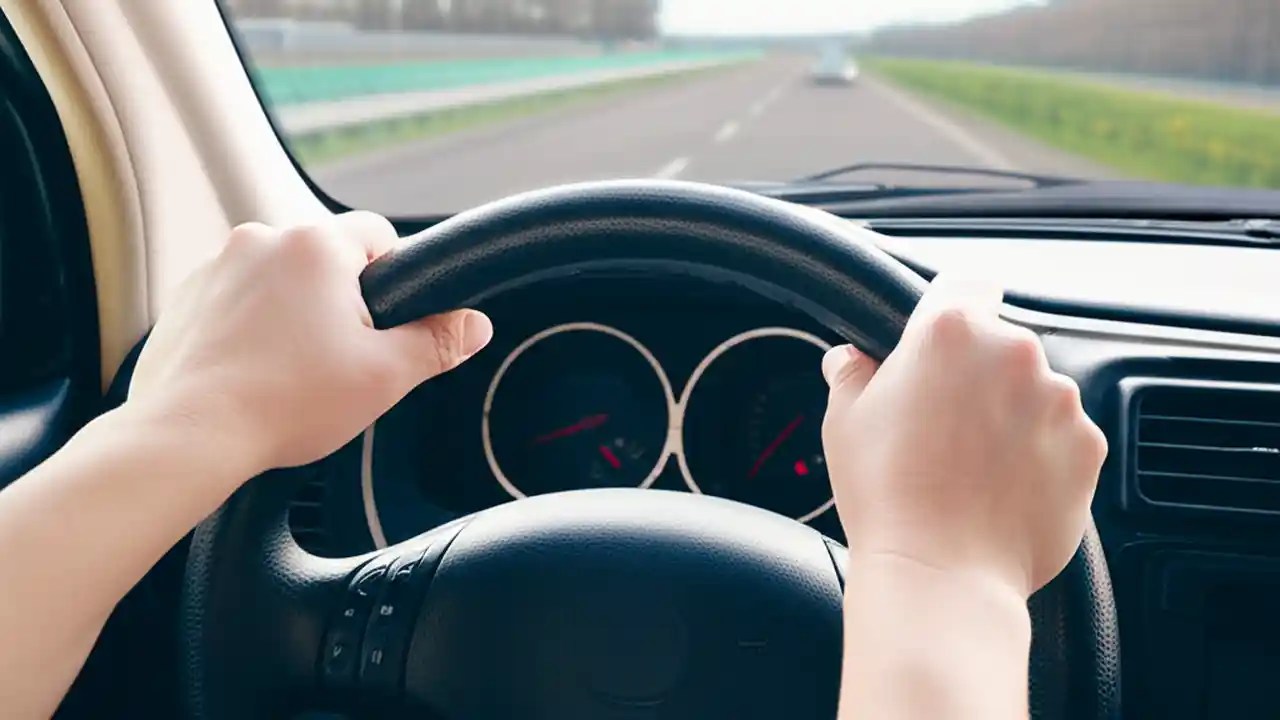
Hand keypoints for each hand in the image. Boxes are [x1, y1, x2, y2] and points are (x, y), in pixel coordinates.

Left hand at [128, 212, 491, 476]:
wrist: (189, 434)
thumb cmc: (287, 402)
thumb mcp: (385, 376)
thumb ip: (438, 342)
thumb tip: (475, 324)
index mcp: (317, 245)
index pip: (378, 234)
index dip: (394, 280)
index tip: (384, 323)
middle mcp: (262, 239)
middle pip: (327, 259)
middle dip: (340, 301)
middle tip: (341, 358)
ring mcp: (216, 265)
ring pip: (280, 278)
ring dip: (293, 311)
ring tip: (292, 370)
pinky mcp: (185, 297)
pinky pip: (237, 298)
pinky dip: (250, 326)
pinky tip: (254, 371)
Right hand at [821, 273, 1105, 598]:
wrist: (941, 573)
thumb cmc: (887, 495)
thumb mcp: (844, 420)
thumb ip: (852, 372)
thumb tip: (850, 359)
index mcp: (951, 330)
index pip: (967, 284)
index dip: (954, 309)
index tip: (948, 338)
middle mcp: (1014, 352)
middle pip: (1001, 345)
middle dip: (979, 376)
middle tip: (943, 424)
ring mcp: (1059, 400)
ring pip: (1036, 392)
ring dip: (1013, 415)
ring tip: (973, 465)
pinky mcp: (1088, 447)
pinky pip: (1064, 437)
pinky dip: (1041, 455)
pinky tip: (1002, 487)